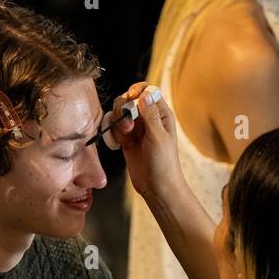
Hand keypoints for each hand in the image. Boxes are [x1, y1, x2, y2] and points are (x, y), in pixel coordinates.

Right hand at [112, 82, 183, 203]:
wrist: (157, 187)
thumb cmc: (164, 163)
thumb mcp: (158, 137)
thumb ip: (150, 115)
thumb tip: (145, 93)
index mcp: (161, 114)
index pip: (148, 91)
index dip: (137, 90)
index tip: (129, 97)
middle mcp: (148, 119)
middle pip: (129, 100)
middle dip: (124, 109)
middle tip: (127, 126)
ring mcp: (137, 130)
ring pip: (120, 114)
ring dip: (118, 122)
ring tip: (125, 137)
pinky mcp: (127, 140)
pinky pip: (115, 129)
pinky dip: (113, 133)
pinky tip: (119, 144)